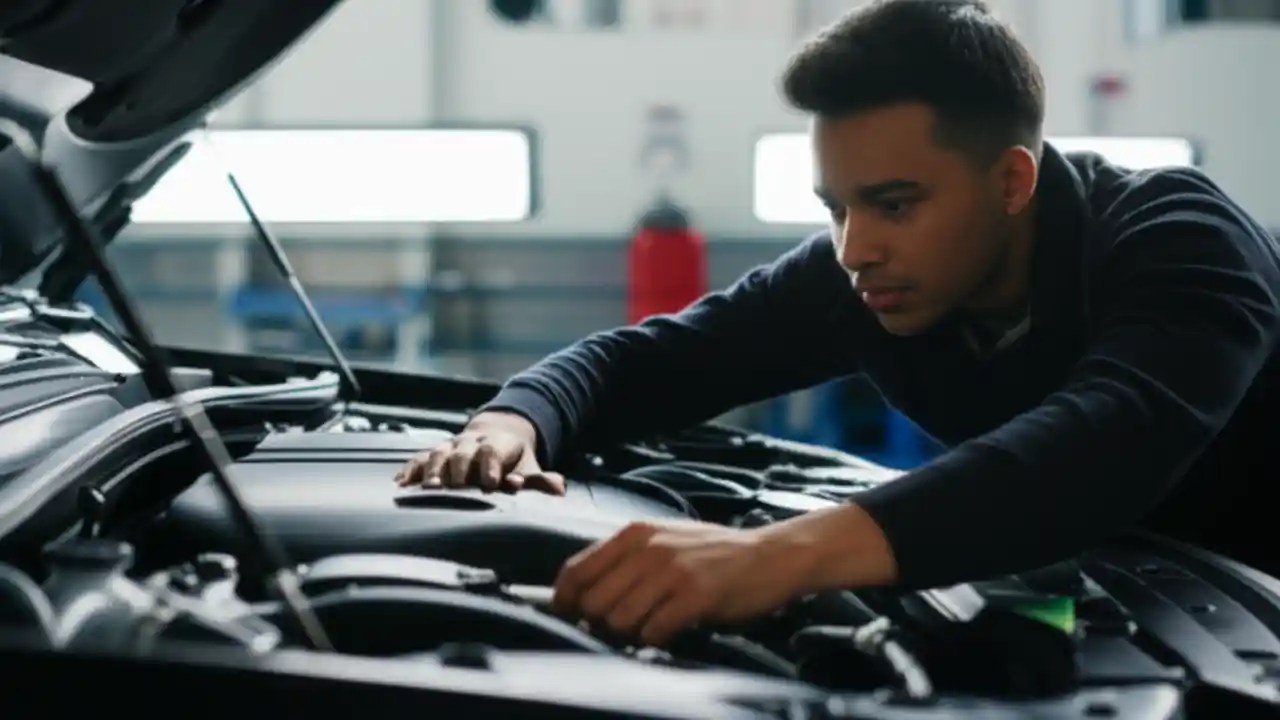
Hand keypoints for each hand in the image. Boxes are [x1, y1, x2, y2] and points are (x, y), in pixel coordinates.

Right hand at [394, 411, 564, 494]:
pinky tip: (401, 484)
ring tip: (427, 489)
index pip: (493, 452)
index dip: (492, 466)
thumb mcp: (529, 466)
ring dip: (431, 470)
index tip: (492, 484)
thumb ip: (539, 479)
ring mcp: (450, 446)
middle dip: (458, 469)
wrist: (493, 437)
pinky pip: (418, 459)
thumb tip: (558, 487)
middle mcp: (470, 442)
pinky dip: (409, 470)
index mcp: (497, 444)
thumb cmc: (512, 460)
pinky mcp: (433, 454)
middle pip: (462, 452)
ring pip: (438, 454)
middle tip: (455, 488)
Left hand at [550, 519, 811, 646]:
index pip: (575, 570)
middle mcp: (648, 547)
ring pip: (619, 620)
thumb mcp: (664, 541)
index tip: (569, 617)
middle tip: (620, 629)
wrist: (771, 555)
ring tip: (650, 628)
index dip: (564, 601)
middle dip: (600, 624)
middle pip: (593, 602)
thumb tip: (581, 595)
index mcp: (635, 533)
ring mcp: (672, 570)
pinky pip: (654, 631)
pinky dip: (655, 640)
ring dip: (629, 635)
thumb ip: (626, 560)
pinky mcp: (695, 595)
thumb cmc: (714, 554)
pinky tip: (669, 633)